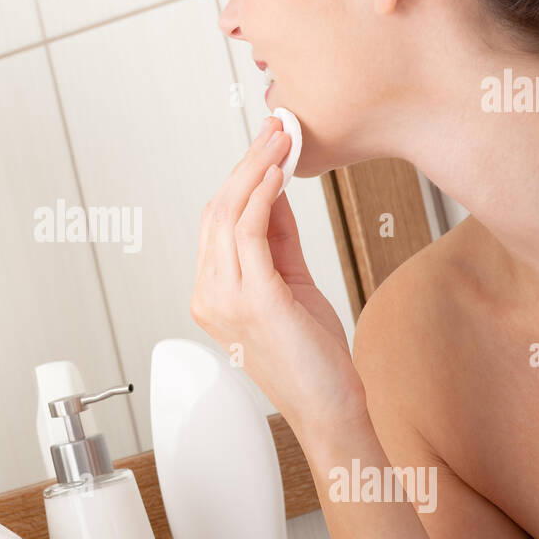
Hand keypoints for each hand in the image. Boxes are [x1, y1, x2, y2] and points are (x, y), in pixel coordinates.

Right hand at [191, 116, 368, 435]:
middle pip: (217, 211)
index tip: (268, 147)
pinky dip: (263, 194)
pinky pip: (249, 231)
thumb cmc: (314, 360)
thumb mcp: (291, 286)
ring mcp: (225, 298)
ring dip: (257, 168)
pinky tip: (280, 172)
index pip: (217, 223)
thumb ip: (277, 242)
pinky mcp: (253, 299)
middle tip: (275, 128)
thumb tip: (273, 192)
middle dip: (247, 163)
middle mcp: (209, 295)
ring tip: (281, 137)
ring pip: (229, 214)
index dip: (240, 179)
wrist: (330, 410)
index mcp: (212, 295)